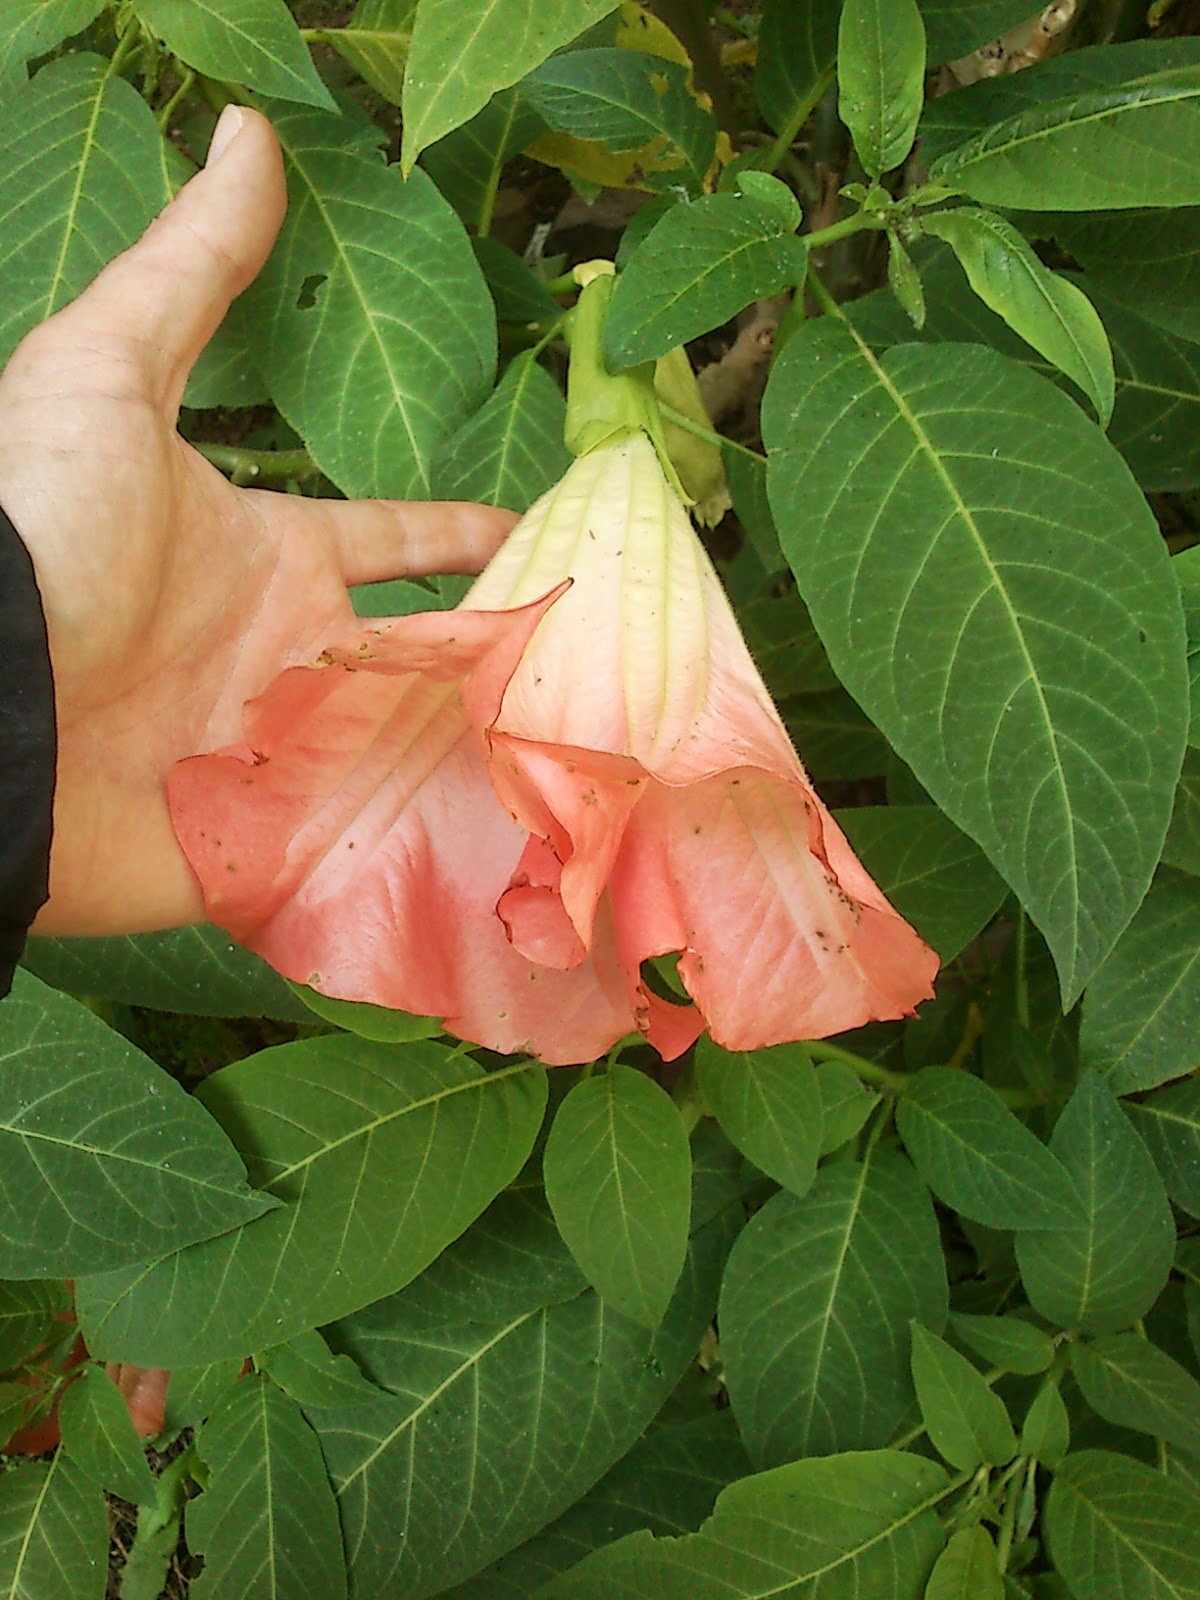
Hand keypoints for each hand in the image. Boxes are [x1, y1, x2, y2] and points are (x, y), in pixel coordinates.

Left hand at [0, 106, 514, 937]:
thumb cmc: (45, 532)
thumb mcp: (107, 374)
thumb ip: (193, 272)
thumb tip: (248, 133)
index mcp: (272, 561)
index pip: (394, 544)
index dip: (462, 532)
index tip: (542, 525)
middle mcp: (290, 658)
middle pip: (428, 656)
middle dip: (509, 657)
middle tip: (610, 667)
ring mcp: (286, 753)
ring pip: (419, 756)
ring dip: (493, 761)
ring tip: (597, 768)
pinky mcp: (273, 845)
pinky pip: (379, 852)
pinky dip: (445, 854)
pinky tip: (530, 852)